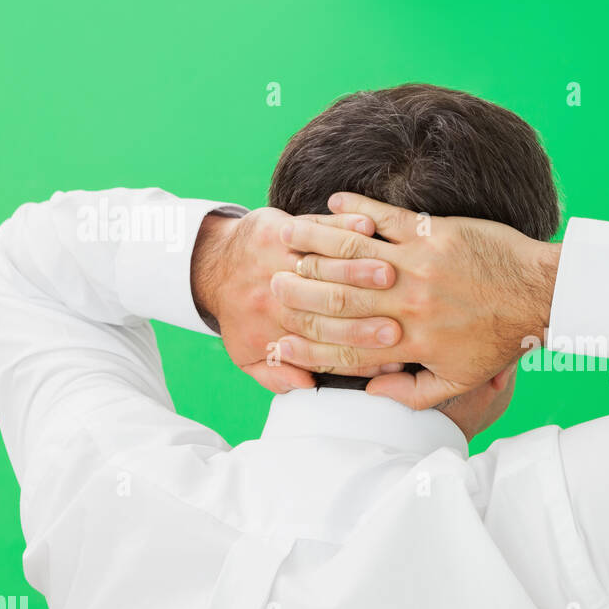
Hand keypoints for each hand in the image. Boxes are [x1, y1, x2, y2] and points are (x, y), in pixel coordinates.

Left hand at [192, 207, 400, 392]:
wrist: (210, 264)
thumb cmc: (240, 314)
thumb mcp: (248, 354)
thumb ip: (276, 375)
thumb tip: (305, 384)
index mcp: (270, 331)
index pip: (322, 348)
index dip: (358, 357)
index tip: (392, 359)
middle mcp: (274, 297)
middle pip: (327, 308)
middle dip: (363, 319)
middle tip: (397, 327)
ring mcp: (275, 261)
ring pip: (323, 266)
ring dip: (359, 269)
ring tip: (390, 275)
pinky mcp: (277, 230)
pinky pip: (314, 227)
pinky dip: (342, 224)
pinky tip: (369, 227)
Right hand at [271, 192, 560, 408]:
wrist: (539, 294)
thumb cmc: (501, 338)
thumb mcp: (461, 379)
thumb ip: (415, 393)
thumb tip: (374, 391)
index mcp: (413, 344)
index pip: (347, 350)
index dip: (309, 349)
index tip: (280, 342)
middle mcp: (409, 306)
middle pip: (339, 302)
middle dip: (299, 297)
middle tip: (271, 289)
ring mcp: (419, 266)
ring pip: (353, 258)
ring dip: (316, 249)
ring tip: (289, 245)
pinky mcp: (431, 234)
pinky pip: (383, 219)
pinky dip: (356, 210)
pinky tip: (334, 202)